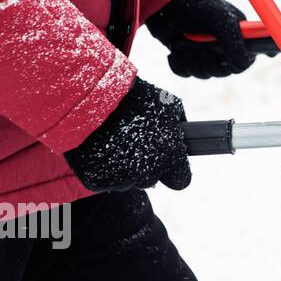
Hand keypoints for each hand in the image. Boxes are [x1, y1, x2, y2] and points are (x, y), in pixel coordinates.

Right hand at [64, 78, 190, 191]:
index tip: (167, 162)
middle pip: (152, 180)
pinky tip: (100, 147)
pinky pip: (105, 180)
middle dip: (147, 166)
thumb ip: (181, 126)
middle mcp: (148, 172)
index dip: (174, 171)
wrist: (94, 98)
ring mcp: (121, 180)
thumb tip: (186, 137)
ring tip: (115, 141)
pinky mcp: (97, 181)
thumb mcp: (169, 105)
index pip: (181, 181)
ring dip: (124, 167)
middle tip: (134, 143)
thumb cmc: (136, 98)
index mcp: (171, 156)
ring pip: (127, 181)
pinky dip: (103, 168)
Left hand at [147, 0, 254, 78]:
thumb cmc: (198, 8)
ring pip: (205, 73)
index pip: (250, 56)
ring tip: (185, 44)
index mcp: (239, 34)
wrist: (165, 5)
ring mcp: (205, 52)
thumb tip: (243, 64)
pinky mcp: (188, 57)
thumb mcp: (222, 23)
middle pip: (227, 70)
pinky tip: (175, 50)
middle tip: (203, 51)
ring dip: (193, 61)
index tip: (234, 60)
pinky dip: (180, 63)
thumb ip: (236, 44)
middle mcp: (224, 45)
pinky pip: (187, 73)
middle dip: (211, 63)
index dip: (245, 61)